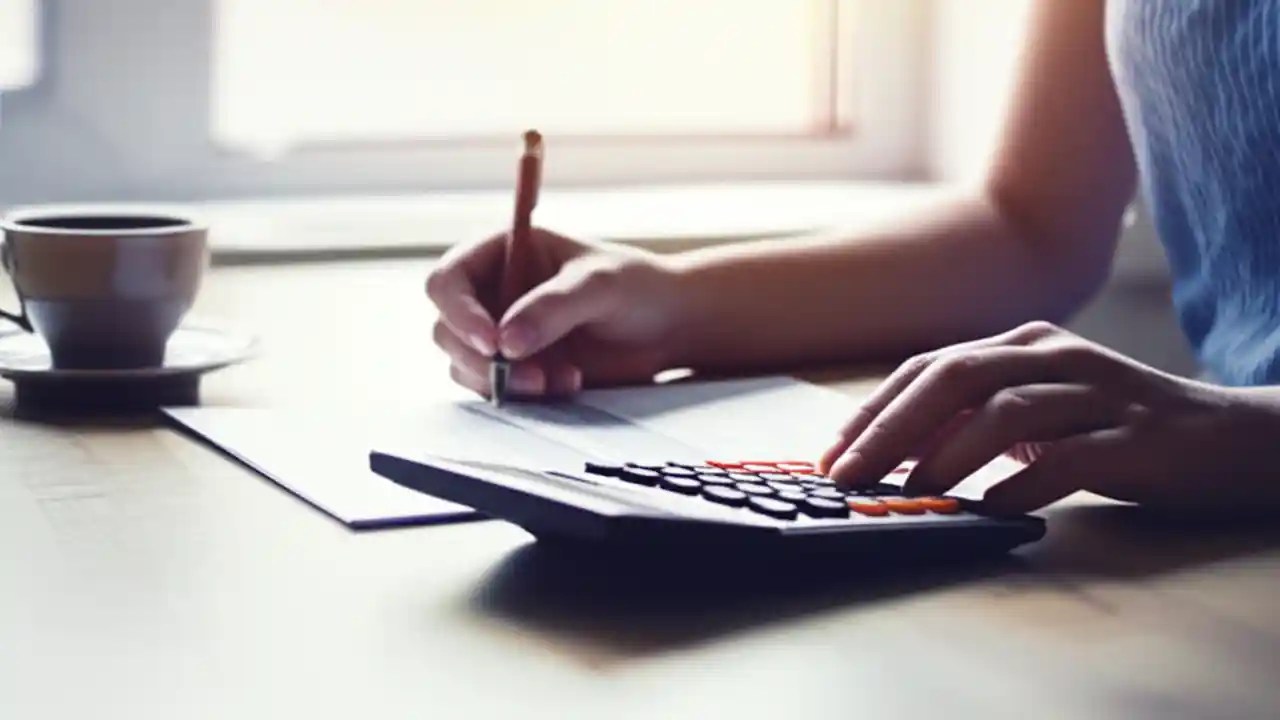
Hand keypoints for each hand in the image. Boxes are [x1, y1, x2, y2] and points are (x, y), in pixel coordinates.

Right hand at [426, 228, 682, 397]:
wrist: (668, 327)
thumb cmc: (637, 287)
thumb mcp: (600, 285)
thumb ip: (552, 308)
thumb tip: (505, 343)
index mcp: (502, 252)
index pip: (448, 280)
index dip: (458, 312)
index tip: (492, 343)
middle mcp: (493, 292)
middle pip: (447, 329)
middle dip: (481, 359)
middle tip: (530, 379)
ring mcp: (501, 333)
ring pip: (466, 365)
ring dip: (505, 381)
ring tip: (562, 380)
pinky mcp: (517, 368)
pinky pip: (495, 389)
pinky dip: (523, 395)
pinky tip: (569, 383)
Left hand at [820, 321, 1279, 513]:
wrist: (1228, 437)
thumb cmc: (1114, 427)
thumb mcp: (1038, 408)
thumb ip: (976, 415)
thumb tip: (893, 451)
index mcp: (1022, 345)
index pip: (928, 367)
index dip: (874, 410)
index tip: (831, 456)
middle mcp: (1054, 356)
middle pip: (954, 378)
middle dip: (891, 428)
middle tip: (848, 475)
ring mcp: (1097, 393)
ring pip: (1006, 411)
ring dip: (946, 453)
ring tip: (910, 492)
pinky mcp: (1135, 436)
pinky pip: (1068, 458)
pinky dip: (1022, 484)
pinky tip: (990, 510)